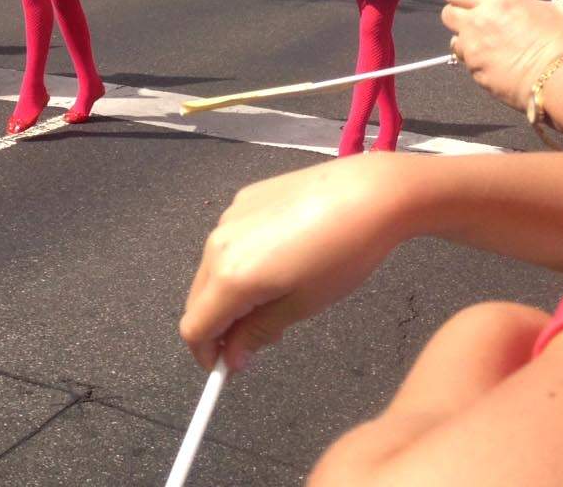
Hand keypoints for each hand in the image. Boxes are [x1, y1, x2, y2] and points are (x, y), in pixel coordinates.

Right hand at [181, 155, 409, 373]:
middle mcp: (217, 244)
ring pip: (213, 269)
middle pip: (198, 299)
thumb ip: (257, 333)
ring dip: (231, 293)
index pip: (194, 327)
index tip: (228, 368)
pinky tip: (282, 256)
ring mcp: (227, 217)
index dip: (206, 354)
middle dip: (220, 325)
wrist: (367, 194)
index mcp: (230, 277)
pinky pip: (229, 241)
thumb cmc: (342, 257)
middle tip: (262, 335)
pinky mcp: (243, 199)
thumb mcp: (302, 306)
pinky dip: (242, 261)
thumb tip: (232, 358)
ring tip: (278, 294)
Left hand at [441, 0, 562, 110]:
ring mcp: (474, 52)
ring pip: (454, 40)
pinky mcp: (477, 74)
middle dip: (457, 13)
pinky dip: (476, 61)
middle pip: (447, 14)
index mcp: (496, 2)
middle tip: (475, 17)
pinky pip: (468, 64)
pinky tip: (495, 61)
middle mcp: (477, 24)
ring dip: (465, 39)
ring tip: (486, 42)